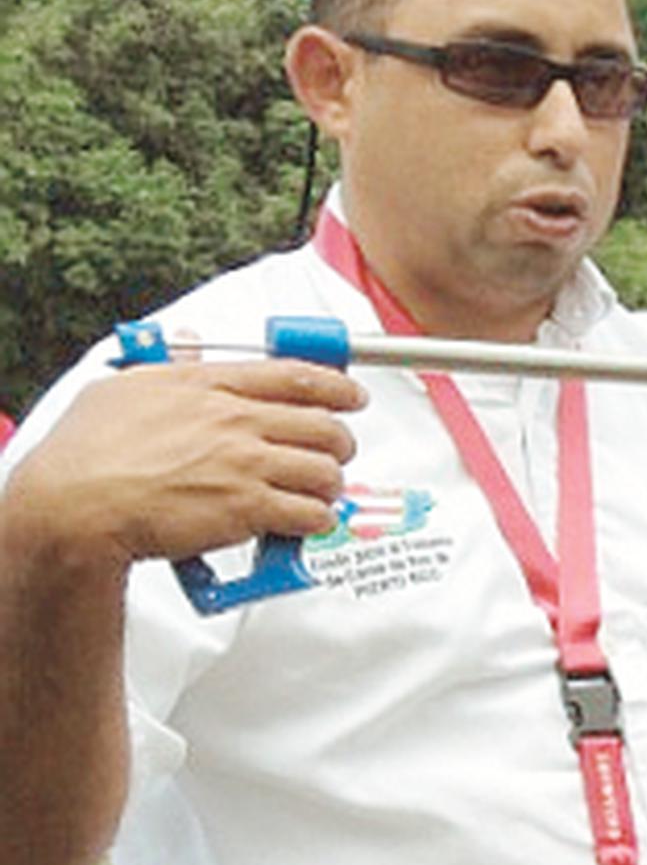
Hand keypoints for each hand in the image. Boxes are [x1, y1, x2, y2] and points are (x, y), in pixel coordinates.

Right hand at [4, 357, 365, 569]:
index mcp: (209, 386)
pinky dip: (316, 521)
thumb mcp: (123, 387)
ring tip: (316, 494)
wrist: (75, 506)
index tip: (352, 395)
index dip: (337, 386)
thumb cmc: (87, 453)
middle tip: (334, 455)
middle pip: (323, 425)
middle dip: (340, 443)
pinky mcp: (248, 507)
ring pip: (326, 471)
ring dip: (329, 486)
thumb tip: (189, 341)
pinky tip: (305, 523)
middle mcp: (235, 420)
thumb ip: (169, 364)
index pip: (295, 375)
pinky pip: (311, 514)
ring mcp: (245, 463)